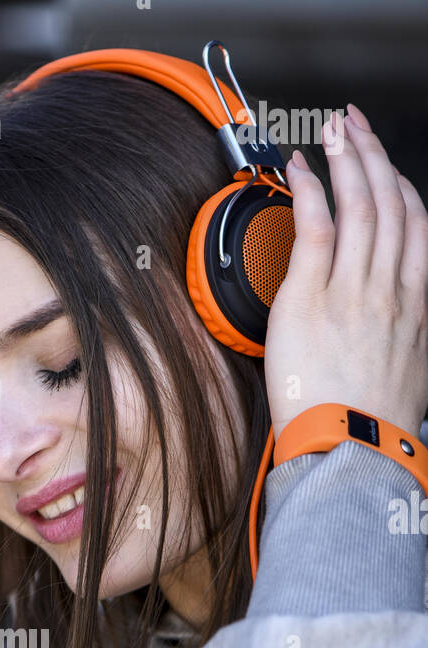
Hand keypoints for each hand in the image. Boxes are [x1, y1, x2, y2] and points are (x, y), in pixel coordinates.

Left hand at [264, 105, 427, 442]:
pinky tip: (301, 169)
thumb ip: (403, 336)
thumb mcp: (408, 373)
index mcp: (416, 304)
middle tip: (353, 125)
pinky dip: (310, 190)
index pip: (415, 225)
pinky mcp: (311, 299)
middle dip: (372, 154)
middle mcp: (390, 289)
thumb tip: (391, 327)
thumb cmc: (372, 426)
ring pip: (358, 205)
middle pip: (390, 202)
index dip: (399, 184)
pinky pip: (315, 228)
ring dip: (346, 158)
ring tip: (332, 131)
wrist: (352, 451)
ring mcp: (352, 290)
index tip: (384, 164)